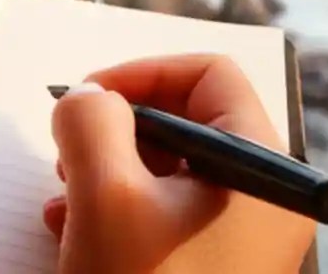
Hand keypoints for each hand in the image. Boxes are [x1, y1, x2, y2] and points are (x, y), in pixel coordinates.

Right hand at [44, 54, 316, 273]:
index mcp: (262, 172)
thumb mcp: (105, 197)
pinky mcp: (206, 266)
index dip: (143, 72)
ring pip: (167, 167)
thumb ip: (92, 123)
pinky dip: (113, 205)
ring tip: (65, 195)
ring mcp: (236, 238)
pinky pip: (161, 211)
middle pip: (187, 119)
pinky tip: (70, 228)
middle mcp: (260, 199)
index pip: (211, 77)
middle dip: (118, 126)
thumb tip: (88, 98)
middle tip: (71, 149)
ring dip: (107, 168)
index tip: (87, 98)